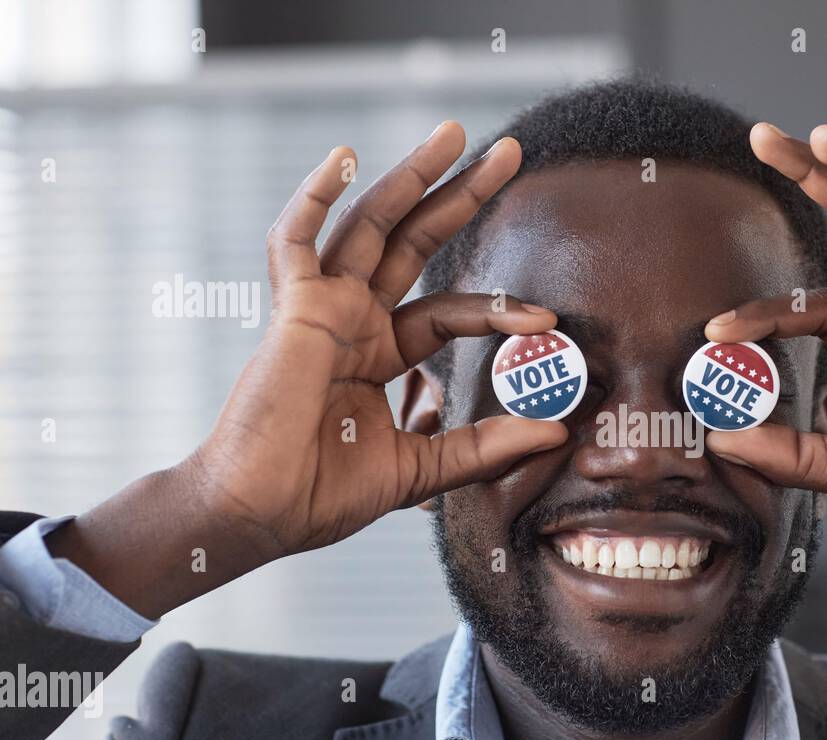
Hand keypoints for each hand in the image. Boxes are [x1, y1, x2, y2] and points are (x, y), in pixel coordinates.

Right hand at [49, 124, 565, 618]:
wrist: (264, 515)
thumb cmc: (325, 495)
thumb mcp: (423, 468)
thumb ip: (486, 446)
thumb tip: (558, 433)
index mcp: (379, 354)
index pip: (449, 313)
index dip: (500, 311)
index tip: (551, 322)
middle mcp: (354, 321)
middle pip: (416, 243)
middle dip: (461, 196)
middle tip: (512, 153)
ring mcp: (321, 309)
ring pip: (370, 226)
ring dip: (410, 177)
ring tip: (454, 133)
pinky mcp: (292, 310)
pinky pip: (295, 240)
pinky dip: (314, 196)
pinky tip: (345, 157)